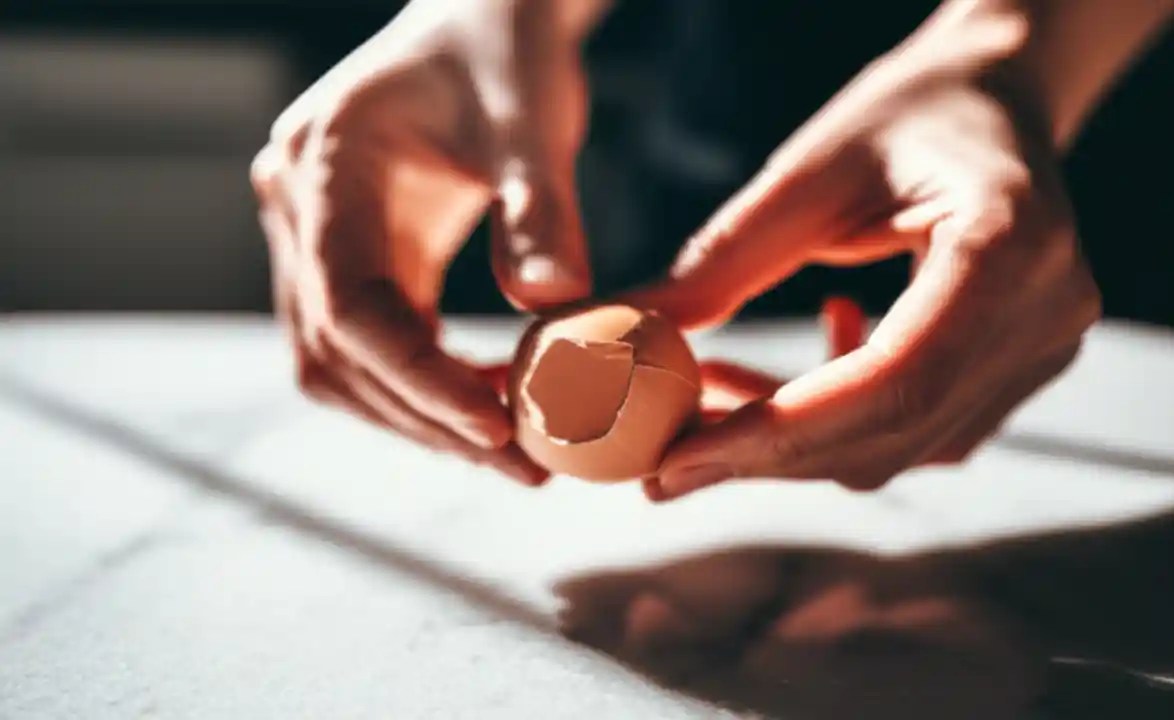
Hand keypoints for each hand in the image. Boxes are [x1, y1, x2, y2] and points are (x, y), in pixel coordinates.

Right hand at [252, 0, 596, 483]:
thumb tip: (558, 310)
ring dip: (422, 417)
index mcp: (322, 168)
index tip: (497, 428)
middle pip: (336, 353)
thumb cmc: (506, 53)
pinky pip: (373, 342)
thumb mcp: (531, 121)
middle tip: (523, 465)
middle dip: (426, 418)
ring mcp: (315, 236)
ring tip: (517, 455)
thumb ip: (540, 211)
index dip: (418, 379)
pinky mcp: (351, 254)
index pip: (350, 306)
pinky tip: (494, 410)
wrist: (485, 16)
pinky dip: (426, 386)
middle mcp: (298, 209)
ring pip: (344, 364)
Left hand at [633, 18, 1100, 499]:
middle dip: (771, 456)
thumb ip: (722, 261)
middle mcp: (1046, 311)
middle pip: (897, 430)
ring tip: (711, 404)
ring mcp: (1045, 348)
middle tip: (669, 460)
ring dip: (797, 446)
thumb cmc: (906, 111)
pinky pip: (922, 430)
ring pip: (905, 446)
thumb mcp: (808, 169)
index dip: (780, 434)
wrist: (998, 95)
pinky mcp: (1024, 367)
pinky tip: (790, 382)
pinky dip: (840, 426)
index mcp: (1008, 242)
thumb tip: (625, 335)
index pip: (892, 380)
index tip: (679, 458)